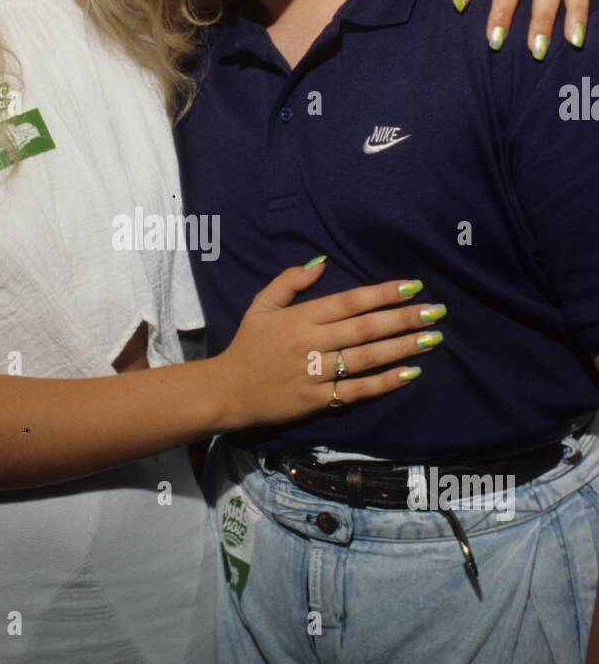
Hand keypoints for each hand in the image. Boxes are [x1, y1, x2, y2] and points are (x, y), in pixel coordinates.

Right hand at [214, 261, 442, 431]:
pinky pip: (356, 390)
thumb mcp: (261, 306)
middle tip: (436, 311)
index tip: (413, 286)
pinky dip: (383, 383)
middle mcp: (310, 343)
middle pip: (364, 328)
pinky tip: (409, 373)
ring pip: (366, 358)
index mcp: (300, 318)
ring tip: (432, 338)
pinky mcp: (317, 400)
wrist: (227, 391)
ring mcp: (314, 373)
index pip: (349, 301)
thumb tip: (321, 263)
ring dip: (402, 347)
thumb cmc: (247, 346)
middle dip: (403, 319)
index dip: (382, 293)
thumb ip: (289, 282)